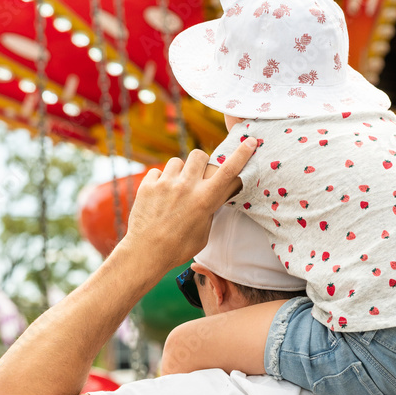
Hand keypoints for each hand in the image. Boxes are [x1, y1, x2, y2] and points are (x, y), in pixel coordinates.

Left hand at [125, 139, 256, 267]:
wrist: (145, 253)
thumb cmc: (178, 248)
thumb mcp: (204, 232)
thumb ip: (209, 210)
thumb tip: (213, 197)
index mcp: (205, 200)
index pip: (229, 171)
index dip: (242, 154)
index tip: (250, 142)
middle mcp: (186, 187)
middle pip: (200, 155)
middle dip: (200, 162)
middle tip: (196, 176)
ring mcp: (166, 184)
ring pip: (177, 161)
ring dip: (179, 171)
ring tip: (174, 188)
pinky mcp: (148, 186)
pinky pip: (157, 172)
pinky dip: (159, 181)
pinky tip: (158, 196)